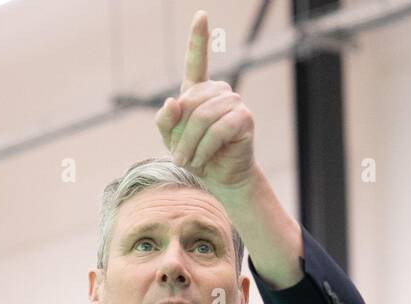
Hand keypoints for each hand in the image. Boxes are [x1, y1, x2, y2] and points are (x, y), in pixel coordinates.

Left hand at [156, 10, 256, 191]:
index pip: (197, 60)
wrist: (220, 179)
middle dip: (180, 133)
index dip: (198, 38)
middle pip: (189, 103)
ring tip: (190, 161)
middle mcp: (219, 91)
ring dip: (191, 144)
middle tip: (180, 156)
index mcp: (199, 90)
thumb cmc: (195, 156)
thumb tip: (173, 102)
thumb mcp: (171, 138)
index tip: (201, 15)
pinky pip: (217, 129)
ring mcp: (234, 102)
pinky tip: (204, 160)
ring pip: (202, 117)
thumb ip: (165, 120)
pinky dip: (205, 148)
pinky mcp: (245, 118)